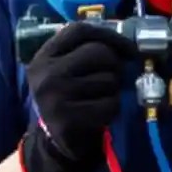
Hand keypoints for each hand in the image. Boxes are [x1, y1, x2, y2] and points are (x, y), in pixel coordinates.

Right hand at [20, 22, 136, 171]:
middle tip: (113, 76)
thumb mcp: (66, 68)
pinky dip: (113, 108)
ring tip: (101, 96)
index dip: (109, 35)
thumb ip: (85, 49)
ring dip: (114, 88)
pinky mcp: (68, 121)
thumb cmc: (69, 95)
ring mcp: (55, 98)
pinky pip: (110, 104)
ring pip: (108, 79)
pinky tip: (101, 113)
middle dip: (115, 64)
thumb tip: (126, 43)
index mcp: (44, 56)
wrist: (56, 140)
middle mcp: (46, 74)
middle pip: (98, 53)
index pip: (80, 31)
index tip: (128, 48)